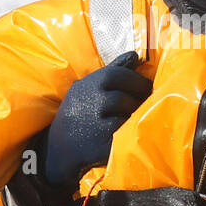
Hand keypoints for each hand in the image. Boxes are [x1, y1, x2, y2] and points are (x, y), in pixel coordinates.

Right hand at [44, 51, 151, 186]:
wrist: (59, 150)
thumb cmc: (78, 114)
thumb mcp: (87, 88)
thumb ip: (113, 70)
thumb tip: (135, 55)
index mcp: (86, 86)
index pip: (116, 74)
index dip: (136, 80)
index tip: (147, 87)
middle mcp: (89, 103)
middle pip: (123, 97)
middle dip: (138, 100)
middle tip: (146, 103)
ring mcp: (94, 126)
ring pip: (126, 117)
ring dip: (133, 117)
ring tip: (134, 118)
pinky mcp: (101, 146)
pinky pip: (124, 135)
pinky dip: (128, 133)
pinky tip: (126, 134)